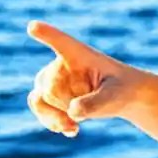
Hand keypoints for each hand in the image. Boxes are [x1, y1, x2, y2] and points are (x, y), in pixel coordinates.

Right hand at [26, 21, 140, 136]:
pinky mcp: (52, 98)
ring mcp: (54, 81)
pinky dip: (52, 123)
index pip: (61, 42)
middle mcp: (62, 65)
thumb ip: (97, 102)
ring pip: (38, 99)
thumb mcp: (116, 96)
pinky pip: (40, 110)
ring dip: (52, 117)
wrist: (124, 98)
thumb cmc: (123, 89)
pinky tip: (73, 131)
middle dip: (62, 103)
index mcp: (79, 54)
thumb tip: (72, 112)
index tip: (33, 27)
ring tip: (71, 127)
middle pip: (49, 86)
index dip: (47, 34)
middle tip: (83, 112)